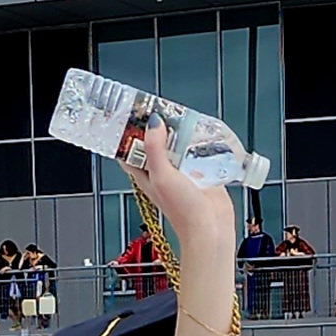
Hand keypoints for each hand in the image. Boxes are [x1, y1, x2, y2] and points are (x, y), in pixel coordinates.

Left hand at [120, 115, 235, 247]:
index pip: (128, 152)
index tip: (128, 115)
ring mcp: (181, 172)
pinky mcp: (200, 172)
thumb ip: (154, 148)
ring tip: (177, 114)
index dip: (125, 134)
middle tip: (156, 107)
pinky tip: (199, 131)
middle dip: (154, 127)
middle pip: (153, 144)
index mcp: (146, 175)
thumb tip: (153, 122)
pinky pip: (196, 152)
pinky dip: (197, 141)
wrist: (210, 228)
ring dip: (177, 132)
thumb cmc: (182, 211)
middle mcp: (162, 173)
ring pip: (175, 145)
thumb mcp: (161, 176)